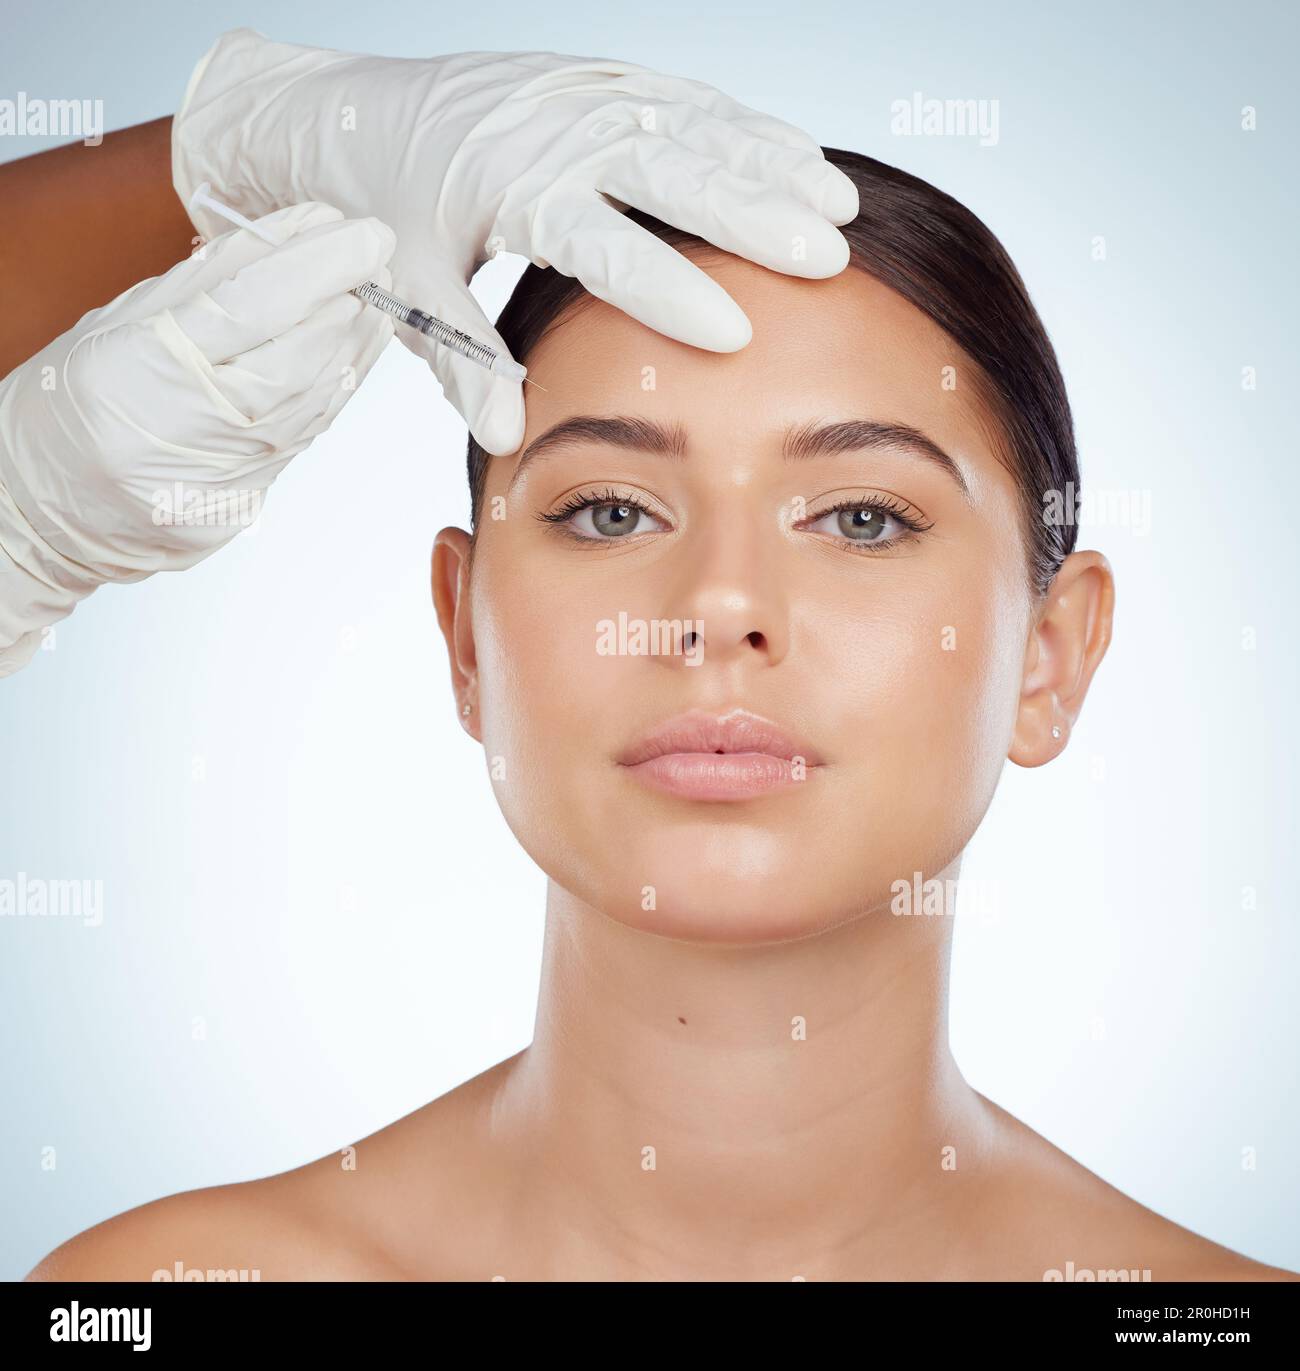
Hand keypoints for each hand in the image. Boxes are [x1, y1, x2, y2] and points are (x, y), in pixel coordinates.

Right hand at [0, 202, 393, 674]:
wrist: (39, 510)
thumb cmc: (70, 406)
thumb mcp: (122, 322)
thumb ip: (212, 280)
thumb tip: (299, 233)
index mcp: (136, 369)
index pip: (250, 307)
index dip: (319, 268)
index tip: (364, 236)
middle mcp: (178, 430)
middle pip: (294, 359)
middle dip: (347, 303)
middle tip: (377, 261)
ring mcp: (213, 479)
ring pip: (309, 402)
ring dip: (353, 347)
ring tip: (374, 302)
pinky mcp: (237, 508)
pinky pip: (300, 439)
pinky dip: (331, 392)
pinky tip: (349, 358)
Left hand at [171, 29, 859, 455]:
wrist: (355, 109)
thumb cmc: (385, 207)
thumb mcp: (409, 288)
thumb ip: (462, 360)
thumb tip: (505, 434)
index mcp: (511, 189)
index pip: (603, 245)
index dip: (669, 289)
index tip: (733, 332)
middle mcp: (559, 132)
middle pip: (673, 174)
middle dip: (754, 217)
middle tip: (824, 257)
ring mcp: (587, 96)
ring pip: (696, 128)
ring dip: (771, 167)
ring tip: (836, 209)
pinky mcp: (602, 81)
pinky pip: (689, 101)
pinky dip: (749, 130)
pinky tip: (800, 160)